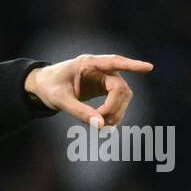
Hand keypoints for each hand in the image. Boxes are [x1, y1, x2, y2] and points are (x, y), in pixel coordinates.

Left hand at [24, 54, 153, 127]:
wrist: (42, 87)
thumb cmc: (49, 87)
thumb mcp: (60, 100)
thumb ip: (78, 111)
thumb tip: (100, 125)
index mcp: (88, 63)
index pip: (114, 62)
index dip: (132, 65)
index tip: (149, 67)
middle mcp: (99, 69)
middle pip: (120, 87)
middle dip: (114, 107)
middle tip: (102, 124)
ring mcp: (104, 79)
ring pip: (122, 95)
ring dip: (117, 112)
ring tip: (102, 128)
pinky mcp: (104, 89)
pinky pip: (117, 101)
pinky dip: (114, 114)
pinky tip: (105, 126)